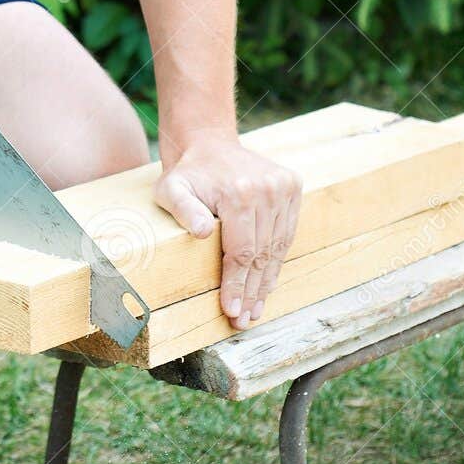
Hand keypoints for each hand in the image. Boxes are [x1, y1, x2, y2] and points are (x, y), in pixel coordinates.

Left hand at [152, 133, 302, 330]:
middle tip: (243, 320)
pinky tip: (268, 282)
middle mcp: (267, 189)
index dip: (237, 285)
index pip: (241, 251)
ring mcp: (283, 186)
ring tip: (256, 309)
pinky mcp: (292, 186)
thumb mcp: (171, 189)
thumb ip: (183, 210)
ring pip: (277, 247)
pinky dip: (277, 260)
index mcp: (239, 192)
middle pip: (261, 253)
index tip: (232, 311)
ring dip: (267, 281)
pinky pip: (287, 233)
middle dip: (252, 291)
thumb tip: (201, 233)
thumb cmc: (187, 174)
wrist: (209, 143)